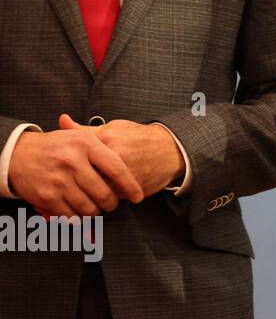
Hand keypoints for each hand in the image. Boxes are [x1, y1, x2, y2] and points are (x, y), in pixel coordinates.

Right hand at [8, 120, 143, 216]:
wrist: (19, 154)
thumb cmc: (58, 146)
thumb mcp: (81, 138)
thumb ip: (105, 149)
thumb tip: (131, 165)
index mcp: (85, 144)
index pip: (116, 169)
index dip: (131, 186)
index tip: (138, 196)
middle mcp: (72, 162)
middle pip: (104, 194)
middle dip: (112, 203)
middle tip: (111, 203)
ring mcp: (59, 180)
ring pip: (89, 208)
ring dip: (95, 212)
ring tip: (95, 206)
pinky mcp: (47, 197)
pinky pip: (71, 216)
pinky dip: (78, 218)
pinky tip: (78, 212)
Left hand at [58, 115, 184, 197]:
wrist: (171, 150)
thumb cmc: (139, 138)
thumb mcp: (113, 128)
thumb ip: (85, 130)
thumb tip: (62, 119)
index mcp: (106, 140)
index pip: (76, 158)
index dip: (67, 168)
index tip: (62, 172)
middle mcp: (115, 156)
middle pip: (84, 177)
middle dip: (76, 185)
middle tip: (70, 188)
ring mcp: (124, 174)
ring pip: (96, 191)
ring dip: (89, 195)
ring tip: (84, 194)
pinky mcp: (133, 189)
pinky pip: (110, 198)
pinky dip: (105, 198)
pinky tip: (103, 196)